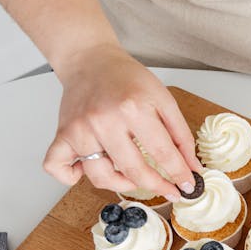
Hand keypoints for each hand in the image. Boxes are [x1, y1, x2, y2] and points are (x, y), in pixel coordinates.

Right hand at [43, 43, 200, 198]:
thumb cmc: (126, 78)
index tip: (186, 186)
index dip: (179, 174)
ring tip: (133, 178)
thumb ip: (180, 134)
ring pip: (100, 177)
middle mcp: (103, 120)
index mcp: (133, 108)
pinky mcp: (62, 134)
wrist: (90, 60)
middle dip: (157, 186)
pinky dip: (71, 177)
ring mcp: (80, 129)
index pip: (162, 153)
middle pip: (133, 171)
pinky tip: (86, 171)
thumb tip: (192, 167)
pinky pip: (58, 168)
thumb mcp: (162, 99)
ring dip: (121, 185)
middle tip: (168, 189)